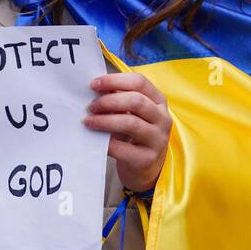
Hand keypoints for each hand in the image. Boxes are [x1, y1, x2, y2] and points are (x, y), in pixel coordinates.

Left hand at [86, 73, 171, 192]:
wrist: (147, 169)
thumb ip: (120, 101)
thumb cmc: (136, 136)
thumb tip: (96, 90)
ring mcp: (157, 139)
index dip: (114, 80)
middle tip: (90, 106)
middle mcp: (162, 118)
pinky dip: (105, 142)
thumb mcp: (133, 114)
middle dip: (108, 101)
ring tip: (88, 121)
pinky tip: (95, 140)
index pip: (139, 82)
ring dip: (104, 120)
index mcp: (159, 101)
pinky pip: (122, 148)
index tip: (93, 84)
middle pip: (136, 101)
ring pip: (130, 123)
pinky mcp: (147, 159)